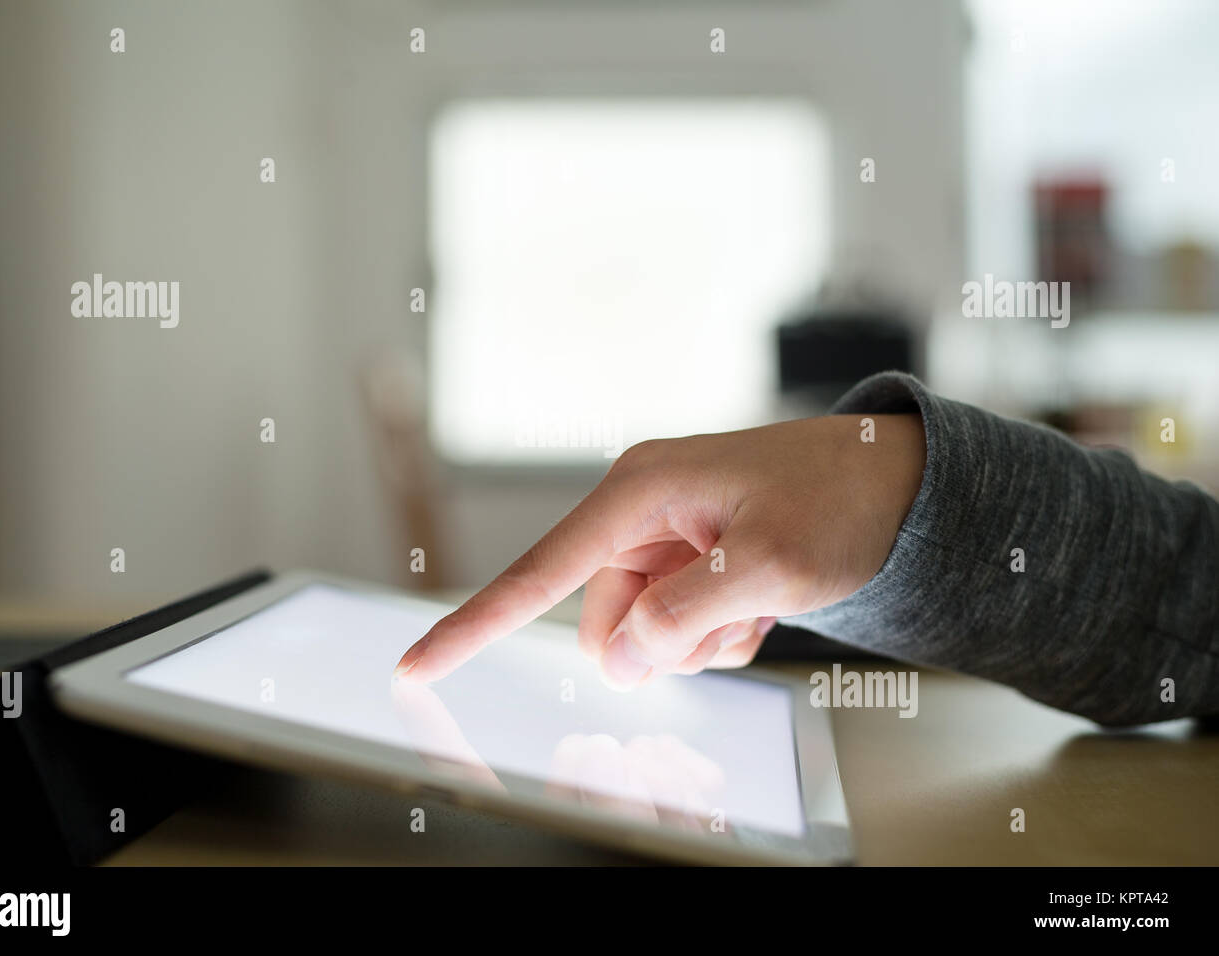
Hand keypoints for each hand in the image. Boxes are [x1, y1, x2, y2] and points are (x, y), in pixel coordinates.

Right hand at [394, 413, 924, 688]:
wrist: (900, 482)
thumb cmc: (841, 500)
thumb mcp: (769, 564)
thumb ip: (684, 614)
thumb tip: (618, 657)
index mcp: (638, 492)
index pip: (536, 572)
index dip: (472, 625)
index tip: (414, 667)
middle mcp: (639, 511)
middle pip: (601, 620)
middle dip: (657, 643)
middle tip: (730, 620)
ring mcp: (666, 536)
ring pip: (640, 631)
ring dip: (694, 640)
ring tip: (755, 603)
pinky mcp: (690, 557)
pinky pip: (675, 624)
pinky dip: (714, 632)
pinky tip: (759, 602)